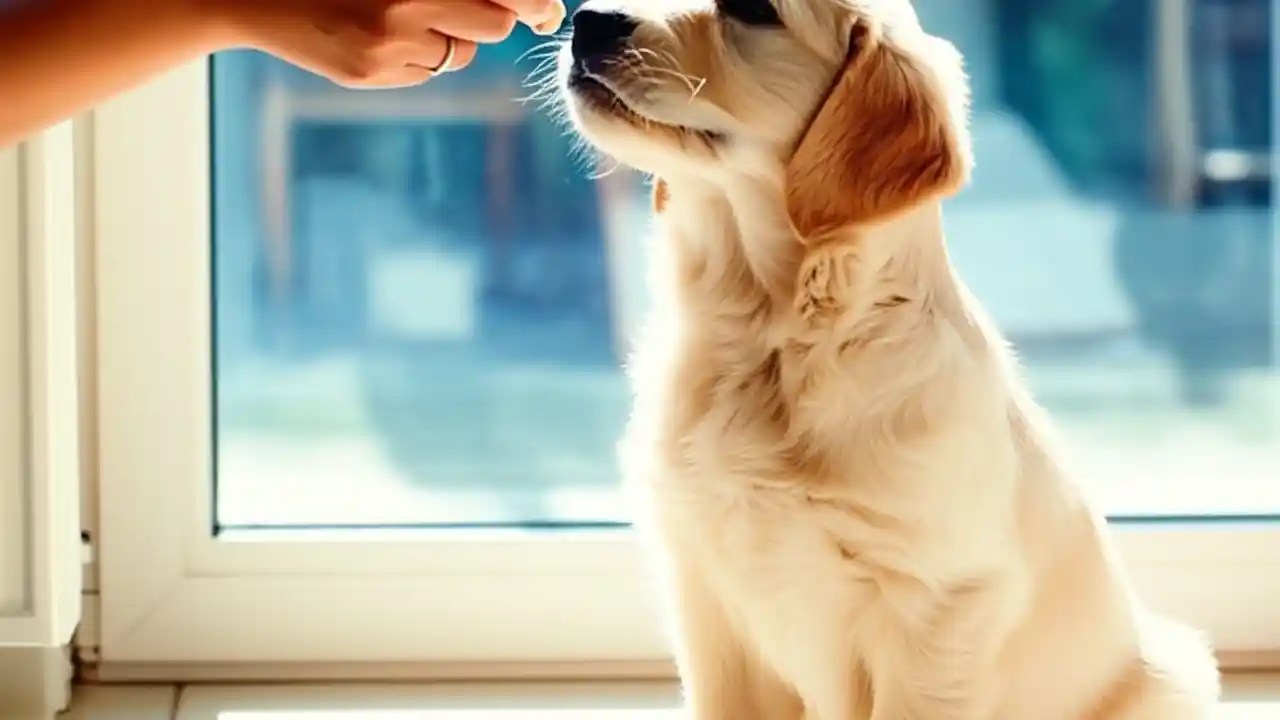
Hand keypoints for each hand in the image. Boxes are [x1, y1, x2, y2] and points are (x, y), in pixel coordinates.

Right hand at [211, 0, 566, 87]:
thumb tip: (516, 6)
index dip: (534, 4)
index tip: (543, 11)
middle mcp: (407, 2)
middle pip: (494, 26)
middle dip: (495, 20)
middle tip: (476, 12)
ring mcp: (388, 43)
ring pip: (459, 54)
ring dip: (451, 39)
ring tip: (407, 17)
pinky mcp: (371, 73)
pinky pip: (424, 72)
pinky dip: (417, 58)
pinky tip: (379, 38)